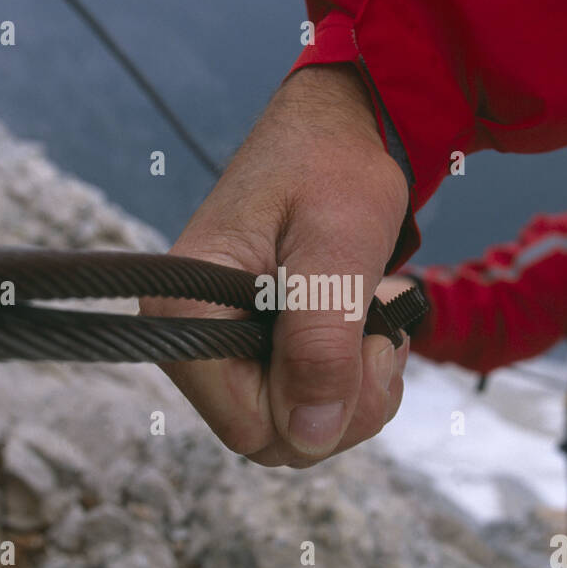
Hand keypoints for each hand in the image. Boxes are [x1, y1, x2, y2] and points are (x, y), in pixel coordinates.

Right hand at [139, 64, 411, 467]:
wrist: (339, 130)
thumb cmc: (332, 169)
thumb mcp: (338, 249)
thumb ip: (320, 342)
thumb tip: (310, 436)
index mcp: (186, 312)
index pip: (248, 427)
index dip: (316, 409)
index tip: (364, 346)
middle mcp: (189, 336)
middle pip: (273, 437)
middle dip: (343, 403)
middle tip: (381, 334)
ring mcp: (221, 344)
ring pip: (295, 425)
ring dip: (355, 390)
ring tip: (377, 324)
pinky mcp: (251, 344)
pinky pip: (304, 401)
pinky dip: (351, 379)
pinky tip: (367, 329)